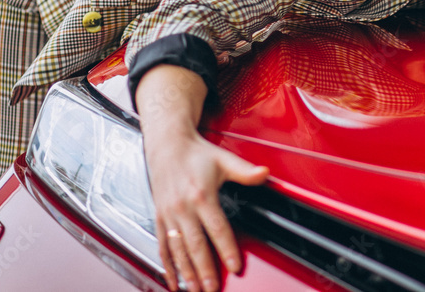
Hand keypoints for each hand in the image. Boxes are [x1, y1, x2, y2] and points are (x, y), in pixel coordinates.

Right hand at [135, 63, 268, 291]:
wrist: (167, 146)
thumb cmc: (197, 154)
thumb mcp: (224, 160)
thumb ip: (245, 171)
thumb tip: (265, 173)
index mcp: (201, 195)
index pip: (217, 228)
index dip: (226, 249)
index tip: (235, 266)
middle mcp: (182, 208)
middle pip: (196, 245)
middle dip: (205, 270)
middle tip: (213, 288)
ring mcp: (168, 215)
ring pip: (178, 250)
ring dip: (187, 273)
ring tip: (196, 290)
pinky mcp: (159, 219)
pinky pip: (162, 247)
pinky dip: (168, 267)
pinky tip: (174, 282)